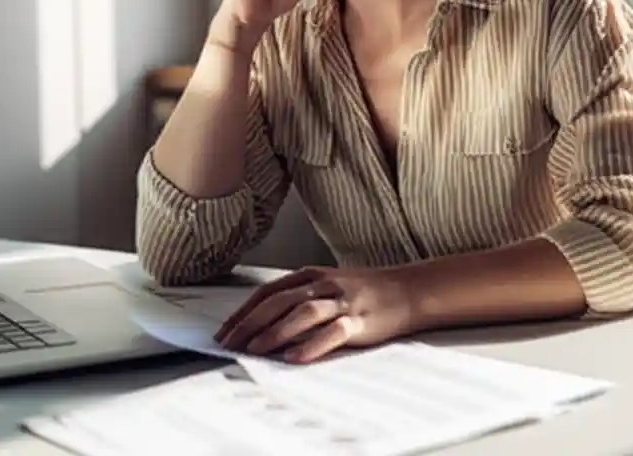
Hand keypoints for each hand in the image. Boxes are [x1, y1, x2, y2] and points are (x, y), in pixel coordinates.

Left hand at [214, 266, 415, 363]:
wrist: (408, 290)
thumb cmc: (362, 291)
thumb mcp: (326, 285)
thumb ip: (297, 298)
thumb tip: (262, 321)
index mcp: (310, 275)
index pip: (268, 292)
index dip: (244, 311)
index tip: (224, 331)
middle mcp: (323, 285)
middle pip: (279, 301)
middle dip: (250, 323)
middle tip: (230, 343)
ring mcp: (342, 302)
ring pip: (302, 313)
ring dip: (275, 332)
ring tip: (255, 349)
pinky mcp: (360, 321)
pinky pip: (333, 332)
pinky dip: (311, 345)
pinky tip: (295, 357)